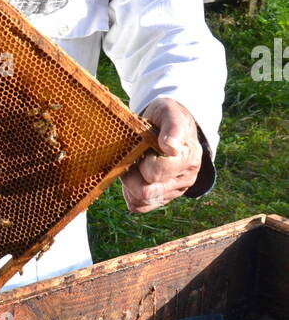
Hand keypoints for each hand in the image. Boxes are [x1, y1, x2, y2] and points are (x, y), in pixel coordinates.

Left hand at [121, 97, 203, 212]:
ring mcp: (175, 191)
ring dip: (130, 184)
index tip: (142, 145)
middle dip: (132, 174)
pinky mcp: (163, 198)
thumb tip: (171, 147)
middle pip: (147, 191)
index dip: (141, 160)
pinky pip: (139, 206)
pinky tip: (134, 175)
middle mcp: (186, 177)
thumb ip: (172, 127)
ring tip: (134, 164)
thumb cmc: (166, 117)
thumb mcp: (169, 113)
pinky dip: (130, 193)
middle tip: (132, 156)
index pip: (156, 172)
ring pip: (142, 200)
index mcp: (188, 156)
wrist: (168, 125)